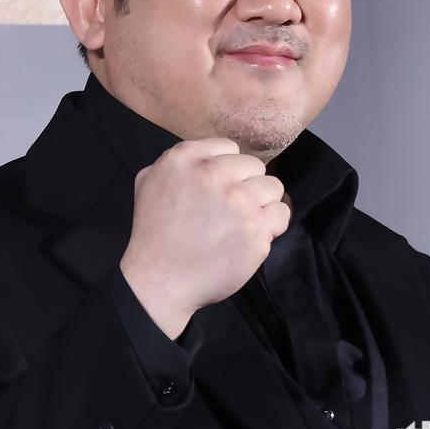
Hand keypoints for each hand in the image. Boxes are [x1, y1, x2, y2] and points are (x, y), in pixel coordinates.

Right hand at [120, 138, 289, 337]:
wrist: (159, 280)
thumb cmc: (153, 233)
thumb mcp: (148, 180)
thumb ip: (177, 161)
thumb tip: (206, 156)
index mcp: (186, 157)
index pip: (230, 148)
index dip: (227, 170)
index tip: (218, 189)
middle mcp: (214, 173)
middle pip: (255, 166)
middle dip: (246, 185)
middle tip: (230, 209)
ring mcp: (238, 202)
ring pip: (273, 187)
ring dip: (261, 204)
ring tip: (243, 222)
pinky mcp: (255, 230)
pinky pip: (281, 214)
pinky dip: (271, 225)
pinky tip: (252, 236)